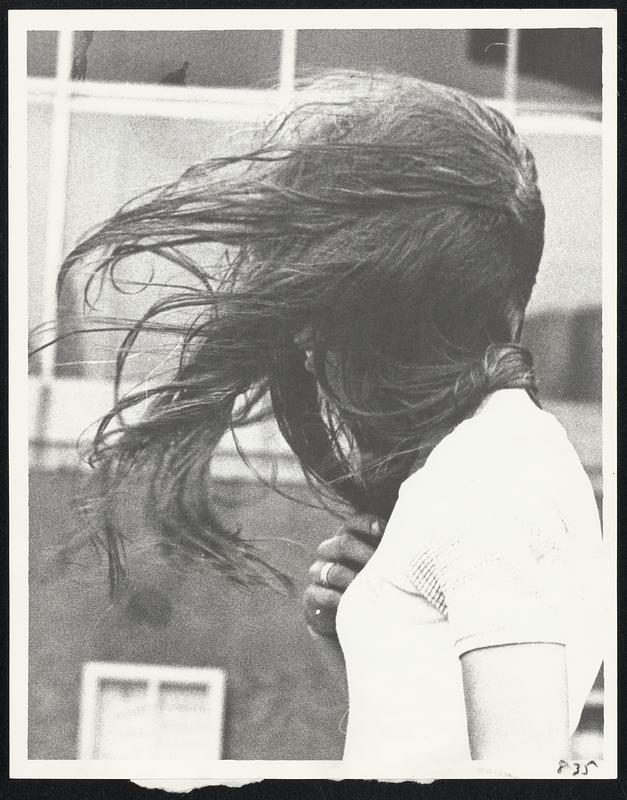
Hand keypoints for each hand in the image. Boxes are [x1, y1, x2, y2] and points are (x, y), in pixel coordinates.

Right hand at [303, 514, 383, 637]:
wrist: (350, 619)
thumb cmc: (371, 586)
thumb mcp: (381, 567)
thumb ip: (391, 553)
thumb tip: (417, 540)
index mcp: (347, 537)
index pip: (353, 523)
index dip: (368, 524)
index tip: (384, 531)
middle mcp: (330, 551)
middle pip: (343, 544)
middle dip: (365, 553)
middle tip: (384, 566)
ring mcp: (318, 573)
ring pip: (332, 570)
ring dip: (354, 580)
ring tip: (371, 588)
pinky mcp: (311, 596)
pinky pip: (319, 593)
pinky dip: (337, 599)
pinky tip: (351, 604)